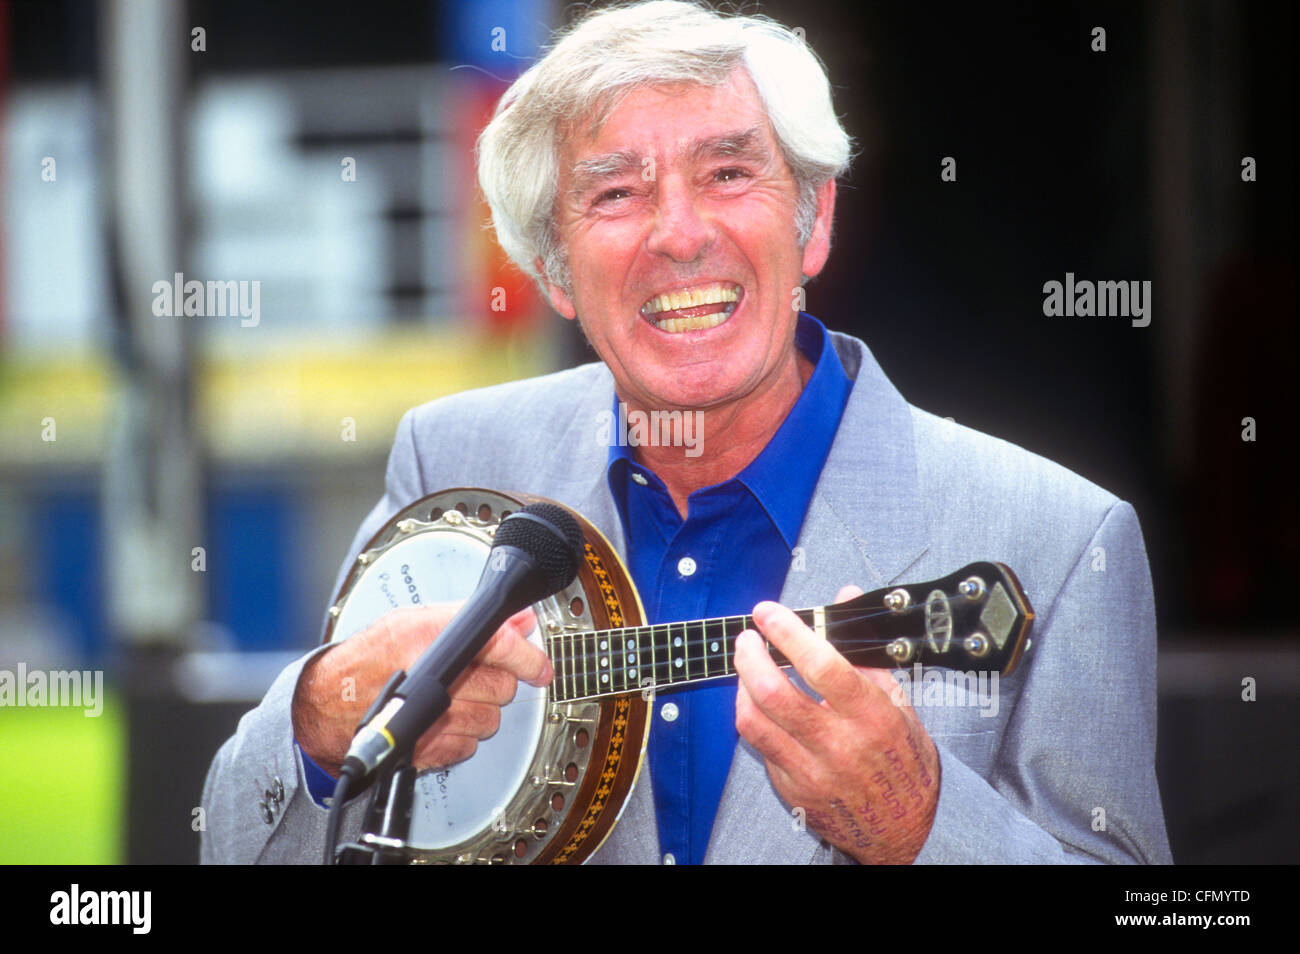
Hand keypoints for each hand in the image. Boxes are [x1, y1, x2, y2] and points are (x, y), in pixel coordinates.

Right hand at [292, 605, 551, 776]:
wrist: (328, 703)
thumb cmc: (367, 659)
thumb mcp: (413, 621)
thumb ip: (468, 619)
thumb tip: (518, 621)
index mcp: (427, 639)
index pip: (498, 645)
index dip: (527, 655)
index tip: (540, 665)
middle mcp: (432, 680)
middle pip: (501, 687)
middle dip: (498, 682)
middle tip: (481, 677)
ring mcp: (431, 719)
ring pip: (491, 719)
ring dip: (481, 710)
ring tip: (457, 699)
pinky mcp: (427, 749)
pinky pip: (470, 745)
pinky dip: (463, 735)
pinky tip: (444, 720)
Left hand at [733, 585, 939, 863]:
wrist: (905, 829)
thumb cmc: (904, 762)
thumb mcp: (900, 704)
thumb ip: (865, 651)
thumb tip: (846, 596)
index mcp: (872, 717)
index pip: (822, 664)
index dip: (788, 632)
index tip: (769, 612)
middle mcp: (840, 745)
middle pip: (775, 692)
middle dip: (750, 655)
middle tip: (748, 637)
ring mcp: (812, 770)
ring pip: (755, 719)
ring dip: (742, 683)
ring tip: (747, 665)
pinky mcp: (793, 789)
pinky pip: (758, 744)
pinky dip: (750, 713)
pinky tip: (755, 699)